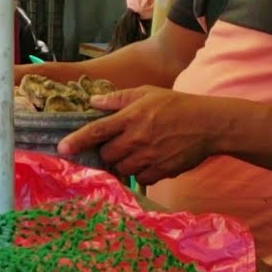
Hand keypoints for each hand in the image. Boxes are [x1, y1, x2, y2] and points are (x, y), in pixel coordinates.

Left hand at [58, 86, 215, 185]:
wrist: (210, 125)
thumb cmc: (176, 105)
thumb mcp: (146, 93)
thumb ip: (118, 98)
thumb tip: (92, 102)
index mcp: (130, 118)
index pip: (96, 131)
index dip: (76, 141)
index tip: (61, 149)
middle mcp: (137, 139)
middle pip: (106, 154)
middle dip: (106, 152)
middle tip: (117, 144)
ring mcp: (149, 157)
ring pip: (121, 168)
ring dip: (122, 163)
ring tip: (134, 151)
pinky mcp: (161, 171)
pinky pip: (140, 178)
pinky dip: (139, 172)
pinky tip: (148, 160)